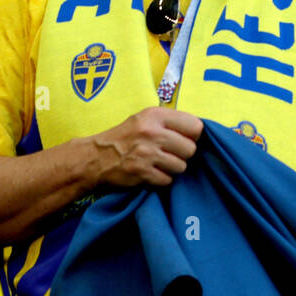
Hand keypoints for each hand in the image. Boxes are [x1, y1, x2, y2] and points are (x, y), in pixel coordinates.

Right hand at [89, 107, 203, 187]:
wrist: (93, 158)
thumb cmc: (125, 138)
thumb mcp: (145, 120)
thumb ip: (170, 122)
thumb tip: (201, 131)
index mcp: (155, 115)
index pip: (195, 126)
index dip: (193, 135)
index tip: (184, 139)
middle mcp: (151, 132)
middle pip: (191, 149)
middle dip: (182, 154)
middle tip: (168, 154)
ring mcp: (146, 153)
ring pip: (181, 166)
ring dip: (172, 168)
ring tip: (157, 163)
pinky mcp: (142, 172)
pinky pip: (168, 180)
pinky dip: (161, 179)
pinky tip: (150, 172)